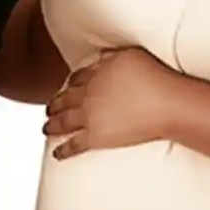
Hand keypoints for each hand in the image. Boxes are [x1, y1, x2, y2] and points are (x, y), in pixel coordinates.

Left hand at [42, 48, 179, 159]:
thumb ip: (111, 57)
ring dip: (52, 124)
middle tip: (49, 107)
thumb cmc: (153, 77)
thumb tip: (100, 57)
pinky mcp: (95, 138)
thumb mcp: (130, 56)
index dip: (71, 83)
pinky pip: (73, 145)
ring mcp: (89, 117)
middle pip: (65, 99)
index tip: (68, 86)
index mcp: (96, 75)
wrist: (163, 104)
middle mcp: (88, 95)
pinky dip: (62, 150)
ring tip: (46, 127)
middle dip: (55, 104)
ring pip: (63, 121)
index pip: (77, 78)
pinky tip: (56, 153)